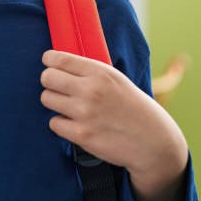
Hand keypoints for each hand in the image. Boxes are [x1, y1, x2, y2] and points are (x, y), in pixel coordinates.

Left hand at [40, 50, 187, 200]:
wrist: (153, 142)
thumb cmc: (132, 107)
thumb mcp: (116, 79)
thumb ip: (88, 71)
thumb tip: (56, 62)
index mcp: (100, 72)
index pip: (58, 59)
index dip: (49, 61)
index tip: (50, 64)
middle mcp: (91, 90)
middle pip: (46, 77)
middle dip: (50, 82)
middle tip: (60, 88)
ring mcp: (85, 113)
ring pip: (46, 99)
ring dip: (55, 103)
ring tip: (71, 106)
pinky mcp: (82, 135)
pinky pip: (54, 123)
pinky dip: (62, 124)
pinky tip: (76, 123)